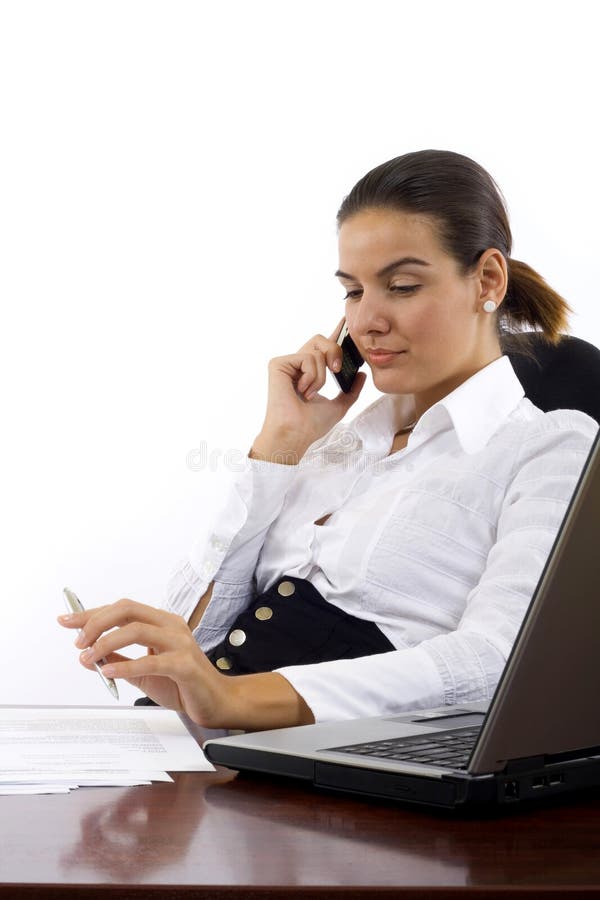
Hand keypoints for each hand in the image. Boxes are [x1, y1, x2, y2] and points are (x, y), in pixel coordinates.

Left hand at [57, 600, 230, 726]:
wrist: (216, 702)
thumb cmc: (183, 685)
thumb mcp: (144, 671)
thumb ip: (120, 660)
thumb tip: (88, 655)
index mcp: (162, 622)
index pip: (122, 609)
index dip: (92, 614)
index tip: (66, 621)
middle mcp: (171, 626)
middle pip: (127, 610)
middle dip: (96, 623)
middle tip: (78, 642)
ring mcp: (180, 643)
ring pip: (136, 630)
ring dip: (105, 643)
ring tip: (88, 658)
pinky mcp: (185, 665)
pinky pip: (150, 661)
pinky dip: (125, 666)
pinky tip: (107, 672)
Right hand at [252, 319, 366, 461]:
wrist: (296, 433)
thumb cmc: (311, 425)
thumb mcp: (338, 406)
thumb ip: (351, 391)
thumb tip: (361, 374)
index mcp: (309, 372)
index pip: (323, 347)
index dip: (335, 333)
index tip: (346, 321)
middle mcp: (297, 365)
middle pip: (321, 340)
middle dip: (334, 351)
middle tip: (337, 371)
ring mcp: (287, 363)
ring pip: (316, 350)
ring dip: (321, 375)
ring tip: (310, 393)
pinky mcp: (278, 364)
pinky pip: (306, 357)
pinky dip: (311, 376)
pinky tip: (302, 390)